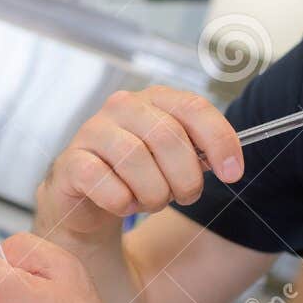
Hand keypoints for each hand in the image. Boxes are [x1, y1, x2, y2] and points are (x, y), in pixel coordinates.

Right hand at [35, 85, 243, 245]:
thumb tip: (230, 163)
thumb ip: (201, 152)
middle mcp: (122, 106)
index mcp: (155, 99)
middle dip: (185, 178)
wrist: (89, 199)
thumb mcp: (175, 159)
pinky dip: (121, 202)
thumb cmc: (138, 175)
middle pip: (167, 137)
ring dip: (153, 194)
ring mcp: (92, 131)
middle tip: (184, 196)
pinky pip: (104, 183)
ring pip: (136, 160)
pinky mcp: (70, 162)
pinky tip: (122, 204)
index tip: (233, 172)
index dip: (219, 140)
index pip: (193, 108)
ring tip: (149, 201)